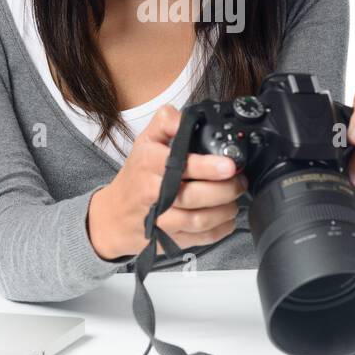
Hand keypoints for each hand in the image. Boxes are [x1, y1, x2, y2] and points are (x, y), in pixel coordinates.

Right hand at [87, 104, 246, 258]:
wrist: (114, 214)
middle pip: (194, 196)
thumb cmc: (136, 174)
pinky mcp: (169, 238)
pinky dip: (220, 230)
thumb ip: (166, 122)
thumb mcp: (145, 140)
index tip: (230, 165)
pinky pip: (199, 238)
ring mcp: (160, 219)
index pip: (181, 165)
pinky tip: (227, 218)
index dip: (208, 167)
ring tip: (235, 199)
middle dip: (225, 190)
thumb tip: (187, 116)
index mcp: (149, 163)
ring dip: (225, 210)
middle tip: (240, 181)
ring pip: (199, 220)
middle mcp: (152, 192)